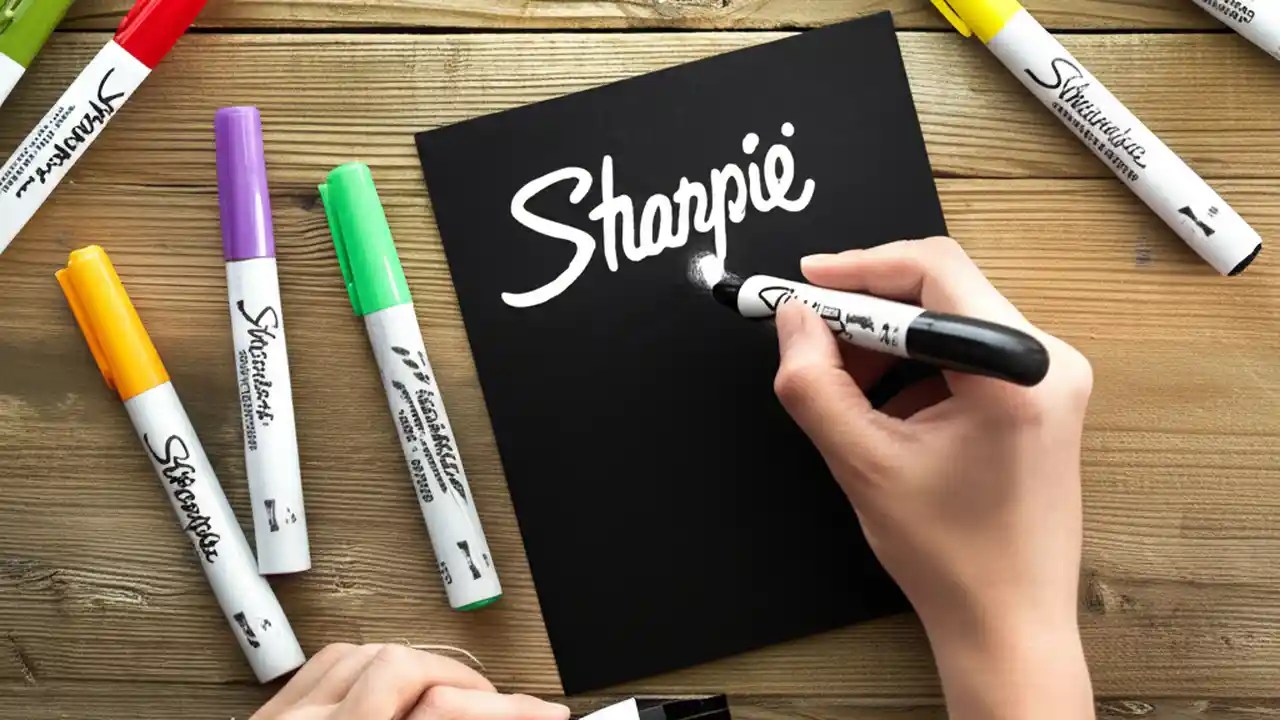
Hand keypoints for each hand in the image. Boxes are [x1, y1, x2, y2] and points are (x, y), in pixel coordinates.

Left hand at [251, 643, 570, 719]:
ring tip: (449, 694)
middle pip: (403, 668)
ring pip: (364, 655)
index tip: (540, 714)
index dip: (504, 710)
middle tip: (501, 707)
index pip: (439, 711)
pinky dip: (367, 666)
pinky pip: (324, 666)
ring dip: (417, 667)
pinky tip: (387, 689)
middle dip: (466, 683)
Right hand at [773, 238, 1093, 718]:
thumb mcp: (863, 464)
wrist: (1009, 623)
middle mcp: (1049, 362)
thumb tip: (793, 320)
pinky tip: (885, 410)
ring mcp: (1053, 379)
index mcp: (1018, 372)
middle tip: (812, 340)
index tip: (804, 285)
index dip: (859, 267)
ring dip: (889, 342)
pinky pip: (968, 351)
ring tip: (846, 389)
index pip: (935, 271)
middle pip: (944, 290)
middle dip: (867, 311)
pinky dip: (916, 367)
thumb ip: (815, 384)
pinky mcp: (1043, 397)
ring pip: (952, 320)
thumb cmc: (950, 557)